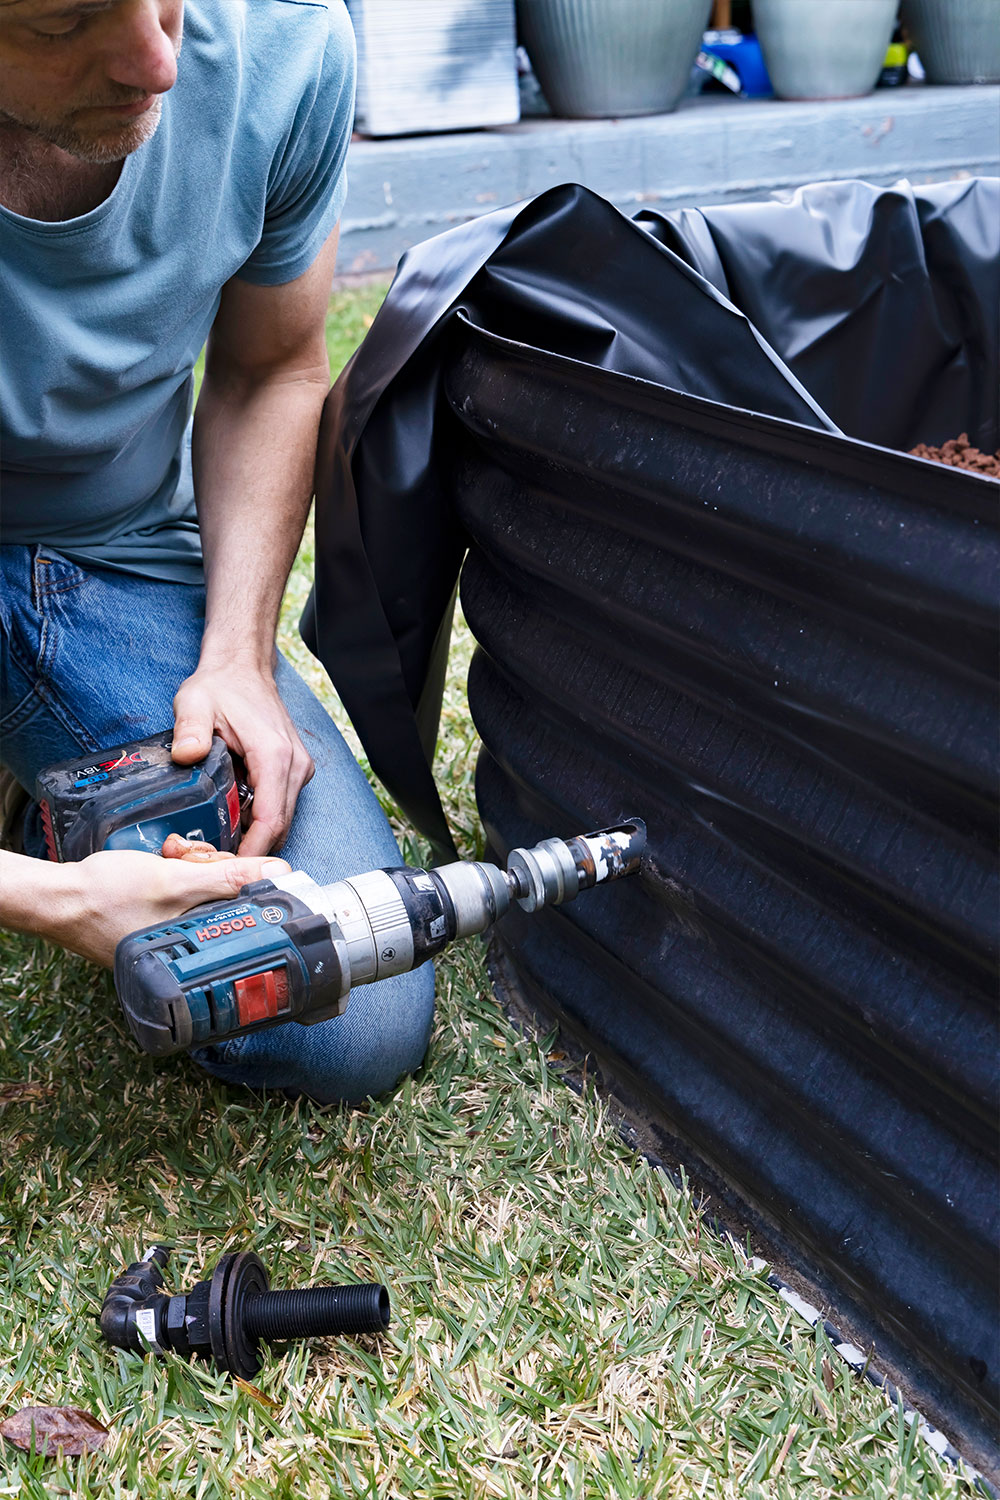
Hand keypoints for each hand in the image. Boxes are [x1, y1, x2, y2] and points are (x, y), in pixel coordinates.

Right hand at [43, 843, 290, 967]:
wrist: (56, 898)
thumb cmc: (108, 895)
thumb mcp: (176, 881)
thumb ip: (229, 878)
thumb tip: (280, 873)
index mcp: (196, 953)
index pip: (246, 918)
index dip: (241, 883)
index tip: (220, 864)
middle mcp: (187, 952)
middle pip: (227, 902)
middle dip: (212, 870)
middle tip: (183, 856)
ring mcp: (171, 937)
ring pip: (205, 893)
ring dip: (194, 866)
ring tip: (169, 855)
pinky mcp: (157, 922)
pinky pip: (183, 895)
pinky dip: (177, 875)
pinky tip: (162, 861)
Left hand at [171, 660, 313, 856]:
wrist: (243, 669)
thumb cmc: (222, 686)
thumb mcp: (195, 702)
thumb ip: (190, 730)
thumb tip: (185, 755)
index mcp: (274, 755)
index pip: (271, 820)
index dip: (251, 852)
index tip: (227, 870)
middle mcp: (294, 766)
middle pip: (280, 827)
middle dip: (250, 852)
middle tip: (213, 865)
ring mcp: (297, 769)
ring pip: (282, 820)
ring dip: (255, 838)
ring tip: (218, 847)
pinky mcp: (293, 770)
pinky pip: (280, 807)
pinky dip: (260, 822)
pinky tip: (232, 822)